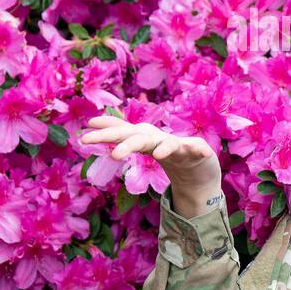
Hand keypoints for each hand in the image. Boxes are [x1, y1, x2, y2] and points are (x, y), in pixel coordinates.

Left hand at [80, 110, 221, 198]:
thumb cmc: (169, 152)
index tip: (88, 124)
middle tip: (95, 144)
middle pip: (135, 137)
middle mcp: (158, 138)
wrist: (199, 165)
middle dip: (115, 138)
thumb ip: (123, 137)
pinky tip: (201, 153)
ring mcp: (177, 144)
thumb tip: (93, 126)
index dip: (107, 127)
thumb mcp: (145, 145)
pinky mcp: (196, 151)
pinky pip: (195, 150)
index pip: (122, 131)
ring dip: (156, 147)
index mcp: (145, 138)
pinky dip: (199, 150)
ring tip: (142, 154)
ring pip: (164, 143)